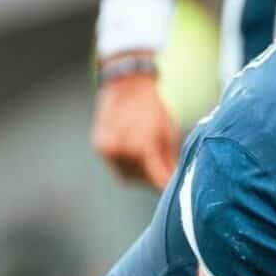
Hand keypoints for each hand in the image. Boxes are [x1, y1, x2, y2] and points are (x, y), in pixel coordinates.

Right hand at [91, 70, 179, 190]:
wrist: (127, 86)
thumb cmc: (154, 109)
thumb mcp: (169, 134)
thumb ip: (170, 162)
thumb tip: (174, 183)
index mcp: (143, 146)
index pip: (158, 180)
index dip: (167, 186)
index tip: (175, 189)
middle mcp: (123, 150)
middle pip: (143, 179)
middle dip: (154, 177)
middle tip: (162, 168)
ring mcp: (108, 151)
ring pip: (128, 176)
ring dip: (140, 172)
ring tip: (147, 154)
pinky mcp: (100, 148)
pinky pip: (117, 166)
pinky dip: (126, 163)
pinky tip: (133, 150)